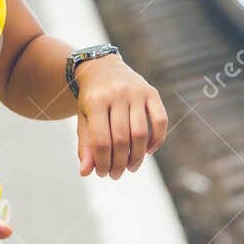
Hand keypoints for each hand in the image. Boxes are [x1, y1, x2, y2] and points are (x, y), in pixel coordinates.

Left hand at [74, 57, 168, 179]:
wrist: (102, 68)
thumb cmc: (91, 99)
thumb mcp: (84, 118)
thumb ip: (85, 144)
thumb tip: (86, 172)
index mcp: (95, 101)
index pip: (100, 140)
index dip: (102, 162)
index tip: (102, 173)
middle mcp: (117, 94)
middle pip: (121, 139)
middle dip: (119, 163)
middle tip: (116, 175)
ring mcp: (136, 92)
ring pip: (141, 133)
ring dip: (137, 156)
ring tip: (131, 167)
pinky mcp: (152, 92)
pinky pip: (160, 120)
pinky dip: (157, 139)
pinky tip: (148, 151)